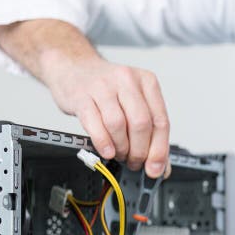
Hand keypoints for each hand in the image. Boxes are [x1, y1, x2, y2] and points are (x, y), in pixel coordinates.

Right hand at [46, 54, 170, 177]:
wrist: (73, 67)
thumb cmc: (106, 87)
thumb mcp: (133, 101)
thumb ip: (149, 131)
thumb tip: (159, 165)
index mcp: (147, 82)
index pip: (160, 121)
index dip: (159, 149)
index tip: (156, 167)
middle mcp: (127, 81)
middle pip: (141, 124)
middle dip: (140, 151)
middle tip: (135, 162)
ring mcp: (103, 87)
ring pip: (119, 125)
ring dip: (121, 148)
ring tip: (120, 155)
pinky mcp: (81, 96)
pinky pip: (95, 124)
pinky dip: (103, 143)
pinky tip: (107, 151)